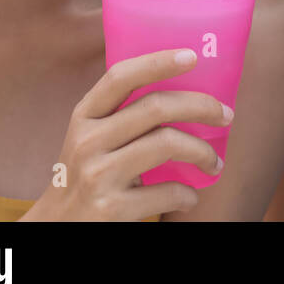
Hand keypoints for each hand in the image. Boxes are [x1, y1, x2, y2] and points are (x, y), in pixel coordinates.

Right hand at [20, 48, 231, 220]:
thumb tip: (189, 92)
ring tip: (215, 163)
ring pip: (168, 143)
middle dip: (202, 106)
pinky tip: (190, 197)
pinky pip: (167, 190)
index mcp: (85, 116)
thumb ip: (124, 116)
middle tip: (227, 115)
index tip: (193, 56)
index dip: (158, 62)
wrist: (56, 227)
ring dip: (204, 152)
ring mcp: (97, 174)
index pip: (121, 77)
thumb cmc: (88, 175)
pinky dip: (187, 194)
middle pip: (156, 107)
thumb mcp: (92, 138)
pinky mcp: (110, 208)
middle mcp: (87, 140)